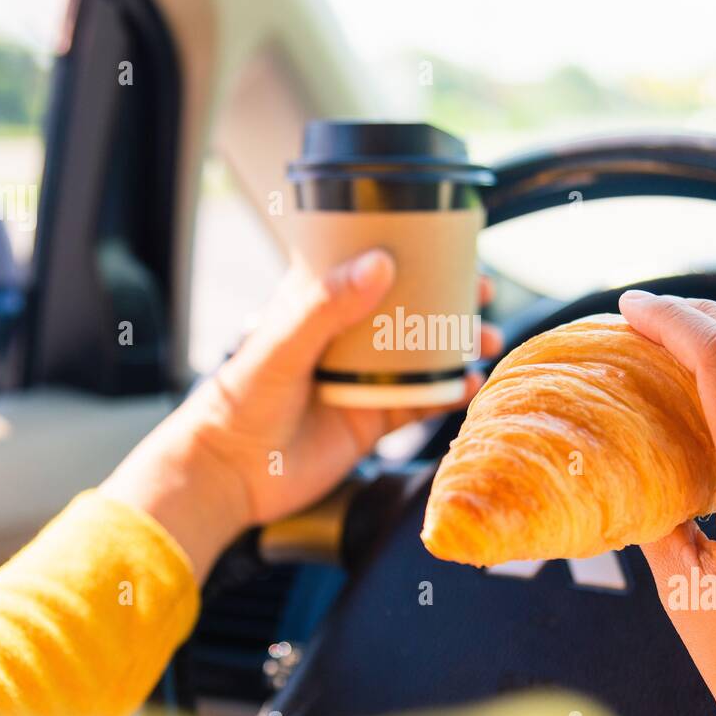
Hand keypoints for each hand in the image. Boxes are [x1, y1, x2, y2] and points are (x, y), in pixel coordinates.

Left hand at [101, 249, 501, 578]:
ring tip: (486, 339)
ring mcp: (363, 379)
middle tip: (481, 290)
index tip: (444, 239)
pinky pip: (421, 402)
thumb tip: (378, 265)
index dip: (405, 249)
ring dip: (458, 344)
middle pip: (407, 308)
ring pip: (423, 353)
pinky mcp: (374, 420)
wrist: (230, 476)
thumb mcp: (281, 347)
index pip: (365, 264)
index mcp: (317, 306)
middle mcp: (346, 339)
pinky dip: (449, 393)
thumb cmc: (238, 405)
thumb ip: (326, 306)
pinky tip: (469, 385)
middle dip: (448, 297)